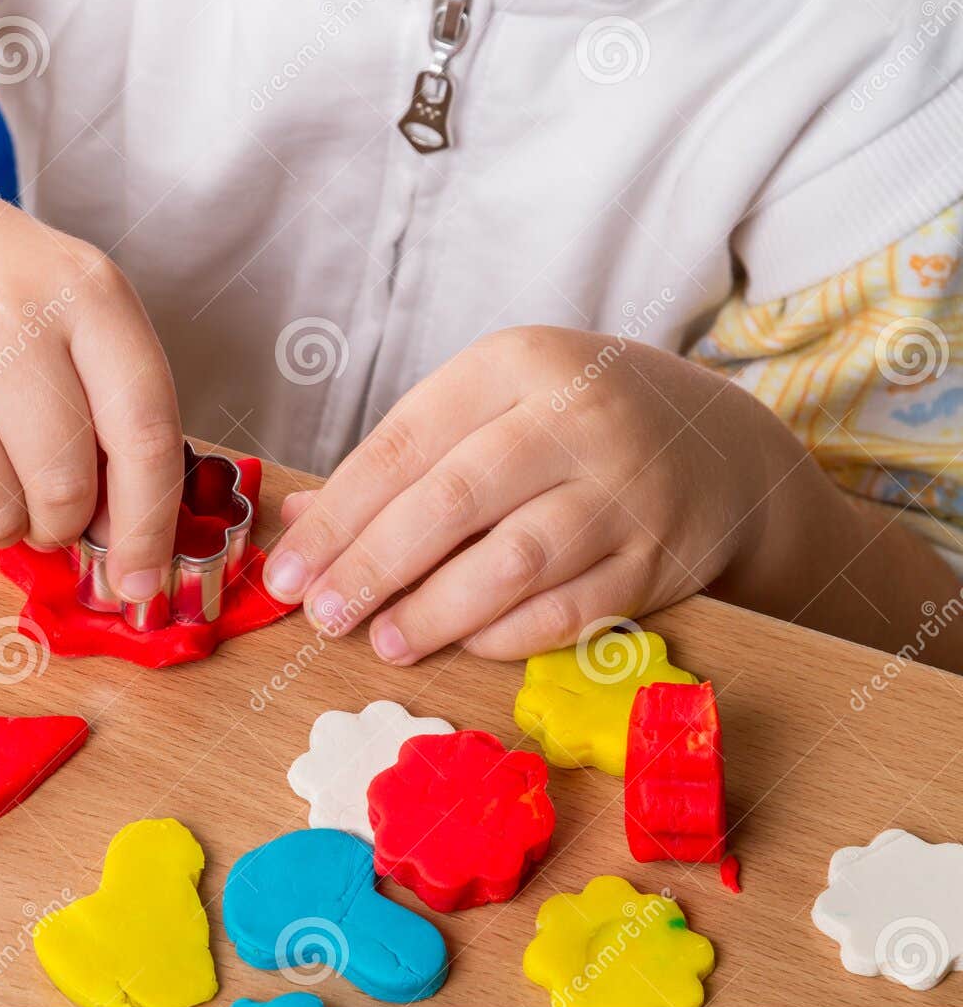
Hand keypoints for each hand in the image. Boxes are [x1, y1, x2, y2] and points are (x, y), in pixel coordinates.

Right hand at [0, 156, 183, 599]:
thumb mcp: (73, 309)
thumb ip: (115, 407)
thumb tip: (124, 538)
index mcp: (86, 293)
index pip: (144, 434)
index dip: (150, 523)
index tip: (143, 579)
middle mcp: (10, 323)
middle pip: (66, 487)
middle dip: (63, 520)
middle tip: (47, 500)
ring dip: (0, 518)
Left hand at [262, 325, 803, 662]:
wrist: (718, 445)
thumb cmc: (570, 422)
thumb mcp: (489, 406)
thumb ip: (399, 462)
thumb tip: (296, 523)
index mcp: (515, 364)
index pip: (403, 443)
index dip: (337, 515)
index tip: (288, 570)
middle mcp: (575, 418)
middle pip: (451, 502)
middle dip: (372, 566)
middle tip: (322, 614)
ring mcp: (624, 491)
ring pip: (511, 563)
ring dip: (433, 612)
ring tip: (381, 640)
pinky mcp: (657, 560)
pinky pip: (567, 610)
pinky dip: (504, 634)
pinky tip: (460, 642)